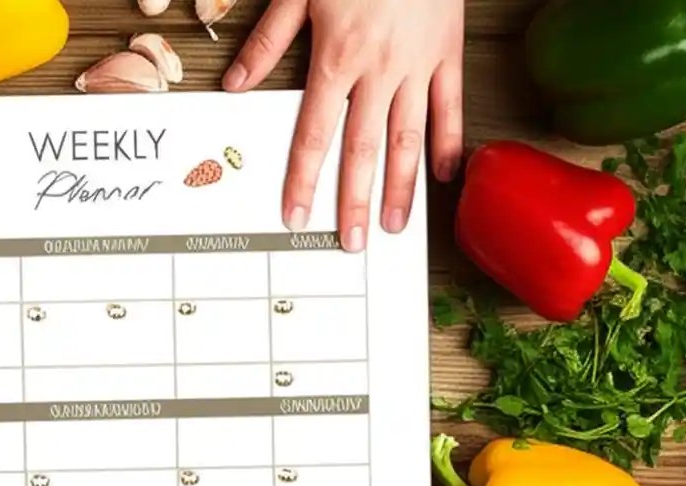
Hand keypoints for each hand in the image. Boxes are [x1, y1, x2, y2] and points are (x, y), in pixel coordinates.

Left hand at [224, 0, 463, 250]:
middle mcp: (379, 70)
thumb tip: (235, 85)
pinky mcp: (449, 51)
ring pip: (409, 138)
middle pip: (362, 150)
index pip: (313, 135)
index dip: (302, 180)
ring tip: (393, 226)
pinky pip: (450, 105)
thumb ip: (267, 42)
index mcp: (336, 58)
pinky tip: (442, 176)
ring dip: (400, 187)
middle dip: (353, 201)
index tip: (294, 215)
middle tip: (348, 243)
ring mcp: (419, 64)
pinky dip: (447, 141)